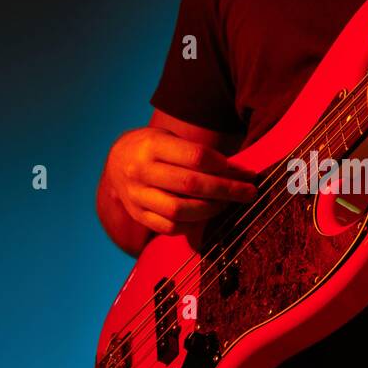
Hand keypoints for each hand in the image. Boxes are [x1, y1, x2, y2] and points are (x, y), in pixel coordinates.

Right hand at [105, 127, 256, 235]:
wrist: (118, 160)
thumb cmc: (156, 147)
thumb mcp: (173, 139)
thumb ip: (200, 155)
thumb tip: (240, 173)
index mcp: (152, 145)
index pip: (196, 157)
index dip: (224, 166)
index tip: (245, 172)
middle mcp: (141, 170)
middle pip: (191, 185)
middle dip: (226, 190)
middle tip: (249, 192)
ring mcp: (137, 195)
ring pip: (180, 211)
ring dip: (211, 210)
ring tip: (226, 204)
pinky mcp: (138, 215)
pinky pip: (169, 228)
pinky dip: (192, 225)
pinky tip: (205, 216)